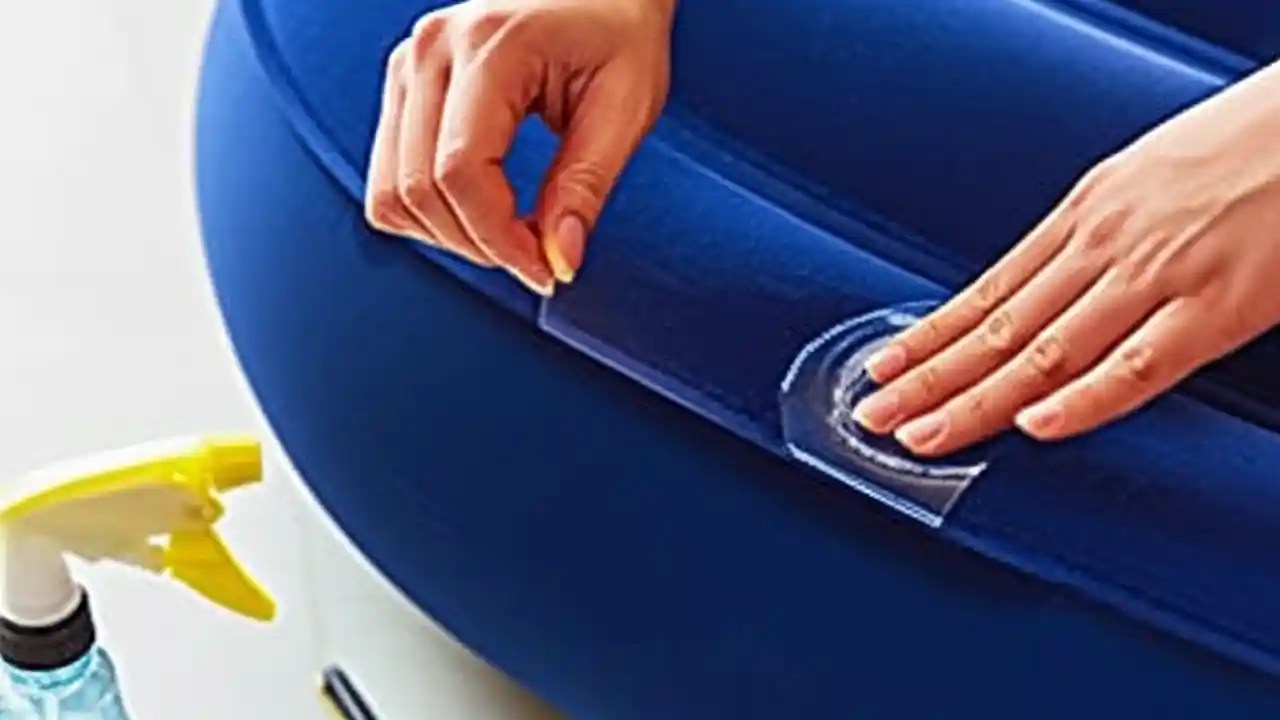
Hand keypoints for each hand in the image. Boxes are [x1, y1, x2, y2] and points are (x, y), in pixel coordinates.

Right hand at [364, 0, 675, 294]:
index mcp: (490, 44)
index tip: (545, 271)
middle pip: (419, 189)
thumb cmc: (620, 30)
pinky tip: (481, 209)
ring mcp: (408, 64)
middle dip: (479, 245)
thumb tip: (558, 258)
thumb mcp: (627, 105)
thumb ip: (587, 185)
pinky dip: (430, 214)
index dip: (499, 239)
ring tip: (511, 233)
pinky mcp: (404, 84)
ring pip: (391, 193)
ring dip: (450, 236)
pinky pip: (389, 177)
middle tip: (538, 257)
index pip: (460, 171)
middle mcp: (432, 49)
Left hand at [854, 61, 1279, 456]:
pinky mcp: (1218, 308)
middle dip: (929, 378)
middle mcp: (1104, 247)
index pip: (986, 293)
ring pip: (1047, 353)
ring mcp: (1157, 279)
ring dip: (977, 401)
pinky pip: (1139, 366)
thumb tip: (1052, 284)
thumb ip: (1095, 235)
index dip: (930, 337)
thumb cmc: (1244, 143)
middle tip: (873, 415)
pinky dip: (1084, 400)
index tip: (885, 368)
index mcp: (1084, 214)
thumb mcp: (1143, 178)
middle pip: (998, 329)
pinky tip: (1036, 427)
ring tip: (922, 435)